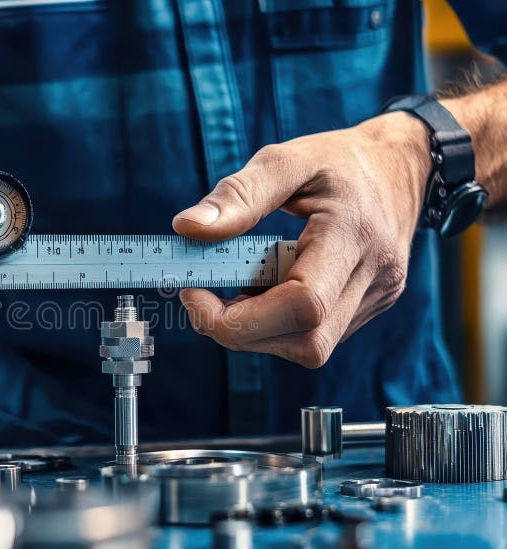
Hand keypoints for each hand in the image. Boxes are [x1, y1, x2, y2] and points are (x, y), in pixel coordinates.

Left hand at [172, 112, 429, 367]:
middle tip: (203, 297)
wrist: (403, 166)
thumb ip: (238, 194)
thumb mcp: (287, 159)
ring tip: (239, 287)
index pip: (304, 305)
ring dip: (257, 330)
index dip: (241, 317)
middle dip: (240, 331)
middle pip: (306, 341)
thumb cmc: (342, 160)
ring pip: (309, 348)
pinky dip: (278, 324)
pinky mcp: (369, 308)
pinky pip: (316, 336)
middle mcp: (374, 278)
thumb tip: (187, 228)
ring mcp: (376, 299)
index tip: (194, 293)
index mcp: (355, 235)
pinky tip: (268, 290)